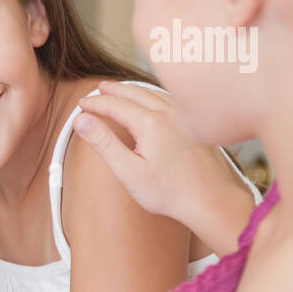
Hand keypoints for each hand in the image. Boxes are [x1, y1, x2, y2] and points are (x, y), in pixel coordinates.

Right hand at [73, 82, 252, 247]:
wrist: (212, 201)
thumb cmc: (170, 192)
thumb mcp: (128, 171)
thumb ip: (103, 143)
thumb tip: (81, 120)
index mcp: (150, 123)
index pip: (114, 105)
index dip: (94, 104)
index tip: (80, 106)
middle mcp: (169, 114)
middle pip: (135, 93)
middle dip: (113, 91)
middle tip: (97, 90)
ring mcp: (185, 119)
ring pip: (154, 94)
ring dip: (134, 90)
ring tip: (121, 91)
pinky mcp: (196, 126)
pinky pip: (169, 101)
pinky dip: (153, 96)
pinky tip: (153, 103)